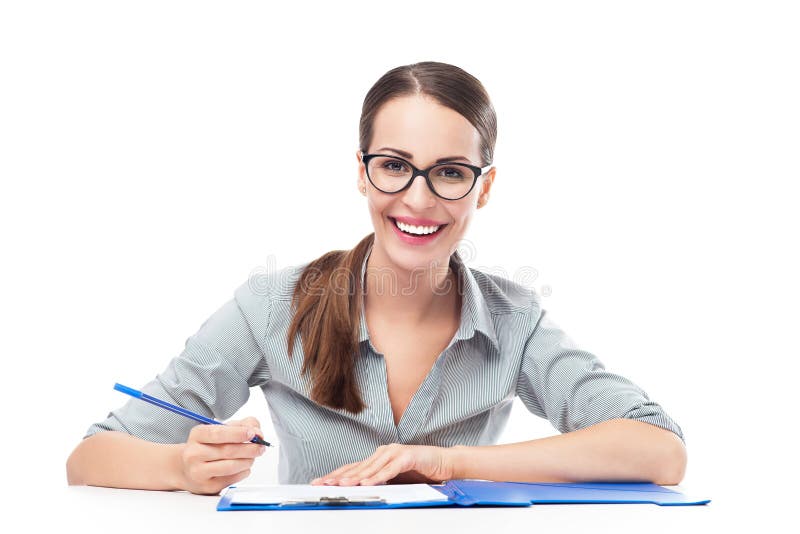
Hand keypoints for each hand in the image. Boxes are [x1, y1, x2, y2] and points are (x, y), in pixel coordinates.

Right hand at [177, 416, 266, 494]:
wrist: (186, 468)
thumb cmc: (207, 447)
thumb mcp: (220, 430)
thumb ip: (241, 426)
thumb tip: (257, 432)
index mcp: (197, 435)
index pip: (218, 433)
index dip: (238, 433)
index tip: (252, 433)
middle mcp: (194, 453)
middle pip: (227, 450)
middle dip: (249, 448)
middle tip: (261, 447)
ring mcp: (198, 472)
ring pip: (230, 466)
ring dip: (248, 460)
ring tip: (253, 457)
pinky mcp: (207, 486)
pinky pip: (231, 479)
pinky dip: (243, 472)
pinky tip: (244, 467)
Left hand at [309, 444, 456, 485]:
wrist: (444, 463)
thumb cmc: (420, 472)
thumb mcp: (395, 479)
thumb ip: (379, 482)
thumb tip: (359, 492)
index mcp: (379, 457)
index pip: (353, 467)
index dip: (336, 474)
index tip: (320, 482)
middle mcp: (384, 452)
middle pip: (357, 466)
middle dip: (338, 476)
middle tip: (323, 484)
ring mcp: (395, 452)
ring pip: (371, 467)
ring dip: (355, 477)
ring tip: (341, 485)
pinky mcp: (407, 457)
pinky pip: (390, 469)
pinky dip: (378, 477)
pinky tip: (367, 483)